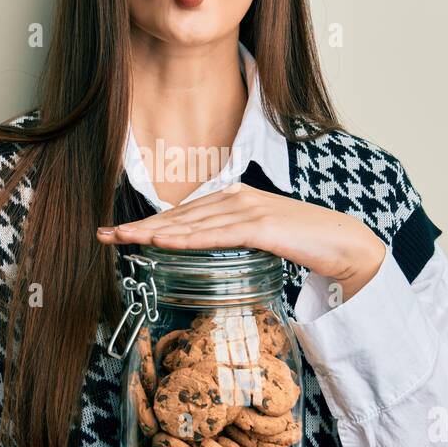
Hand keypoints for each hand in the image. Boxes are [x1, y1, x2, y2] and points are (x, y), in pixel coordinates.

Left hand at [96, 182, 385, 300]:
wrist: (343, 243)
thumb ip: (232, 236)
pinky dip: (185, 239)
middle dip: (139, 227)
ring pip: (189, 224)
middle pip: (179, 216)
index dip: (149, 223)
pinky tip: (161, 243)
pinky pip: (213, 235)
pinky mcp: (260, 226)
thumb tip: (205, 248)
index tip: (119, 233)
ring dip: (153, 233)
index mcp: (234, 198)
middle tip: (104, 236)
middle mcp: (236, 198)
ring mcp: (247, 210)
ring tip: (122, 240)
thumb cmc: (302, 242)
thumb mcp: (259, 235)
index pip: (183, 213)